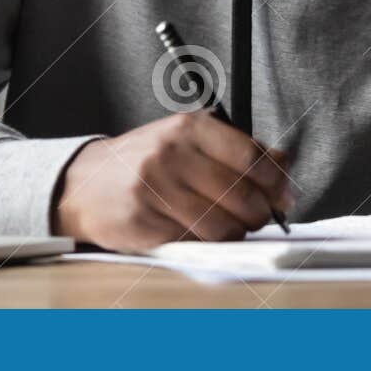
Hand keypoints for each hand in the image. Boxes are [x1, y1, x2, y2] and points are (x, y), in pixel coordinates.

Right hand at [52, 112, 293, 251]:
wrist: (85, 184)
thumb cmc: (148, 162)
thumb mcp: (189, 141)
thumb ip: (237, 149)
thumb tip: (285, 167)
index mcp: (189, 127)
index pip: (250, 156)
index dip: (275, 182)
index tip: (283, 195)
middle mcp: (171, 153)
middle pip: (241, 195)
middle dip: (260, 213)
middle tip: (260, 217)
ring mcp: (155, 188)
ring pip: (221, 225)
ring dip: (236, 233)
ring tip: (233, 227)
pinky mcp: (143, 220)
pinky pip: (193, 241)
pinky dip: (204, 243)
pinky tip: (198, 232)